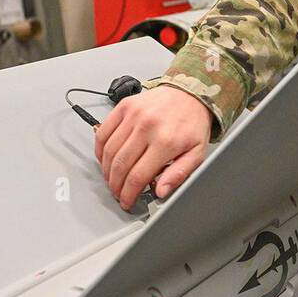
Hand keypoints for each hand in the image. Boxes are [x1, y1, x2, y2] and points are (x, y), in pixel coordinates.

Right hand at [94, 84, 211, 210]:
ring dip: (107, 171)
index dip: (128, 194)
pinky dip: (100, 150)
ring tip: (112, 180)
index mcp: (166, 141)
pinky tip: (106, 159)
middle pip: (120, 166)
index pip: (138, 176)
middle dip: (115, 186)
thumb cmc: (192, 124)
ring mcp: (133, 115)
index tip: (126, 201)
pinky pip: (103, 133)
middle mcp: (147, 127)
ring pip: (109, 151)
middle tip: (117, 193)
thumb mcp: (197, 153)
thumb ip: (179, 174)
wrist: (190, 94)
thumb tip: (160, 191)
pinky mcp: (124, 107)